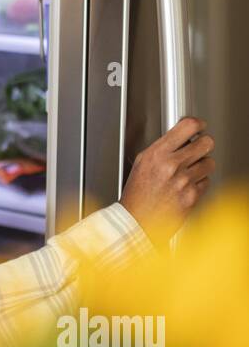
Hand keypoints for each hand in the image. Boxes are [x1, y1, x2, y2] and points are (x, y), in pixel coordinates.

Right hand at [119, 116, 214, 241]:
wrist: (137, 222)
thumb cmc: (137, 195)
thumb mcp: (142, 163)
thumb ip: (161, 148)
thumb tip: (180, 138)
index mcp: (157, 153)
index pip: (188, 126)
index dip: (198, 124)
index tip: (200, 127)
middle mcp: (172, 165)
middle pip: (206, 143)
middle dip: (204, 145)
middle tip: (199, 149)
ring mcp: (184, 181)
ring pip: (209, 163)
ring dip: (202, 166)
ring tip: (190, 171)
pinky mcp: (192, 196)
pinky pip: (206, 182)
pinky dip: (199, 184)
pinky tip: (186, 187)